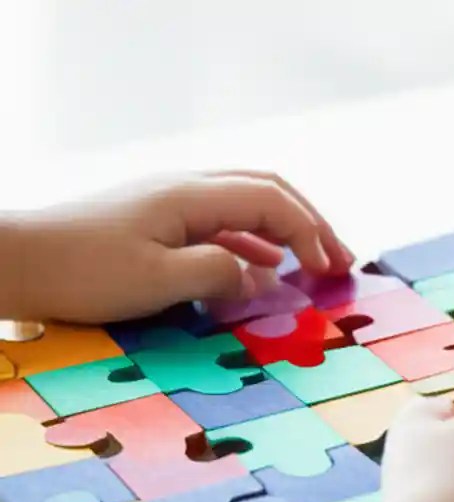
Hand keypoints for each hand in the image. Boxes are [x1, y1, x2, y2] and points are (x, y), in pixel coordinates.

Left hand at [8, 170, 351, 322]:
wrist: (16, 260)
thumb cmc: (83, 271)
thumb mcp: (158, 281)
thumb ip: (219, 275)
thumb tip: (262, 278)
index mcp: (191, 196)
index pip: (271, 201)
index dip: (310, 232)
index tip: (330, 271)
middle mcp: (186, 189)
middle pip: (267, 191)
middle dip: (311, 223)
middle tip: (342, 260)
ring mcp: (171, 202)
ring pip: (246, 205)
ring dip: (286, 232)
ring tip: (314, 264)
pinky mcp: (157, 220)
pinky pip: (221, 223)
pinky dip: (254, 242)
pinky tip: (264, 268)